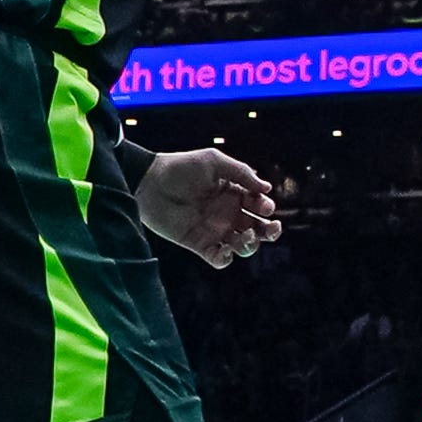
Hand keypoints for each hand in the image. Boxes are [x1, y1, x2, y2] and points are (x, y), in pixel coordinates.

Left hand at [136, 147, 283, 268]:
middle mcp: (228, 214)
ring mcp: (214, 230)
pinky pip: (219, 259)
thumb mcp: (214, 162)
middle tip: (272, 229)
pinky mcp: (199, 244)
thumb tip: (267, 187)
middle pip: (258, 229)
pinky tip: (226, 249)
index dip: (266, 208)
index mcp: (234, 194)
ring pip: (243, 246)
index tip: (262, 206)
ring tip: (245, 237)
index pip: (259, 206)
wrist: (149, 183)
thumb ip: (242, 173)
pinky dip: (226, 259)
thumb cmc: (181, 167)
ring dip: (251, 245)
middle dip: (270, 231)